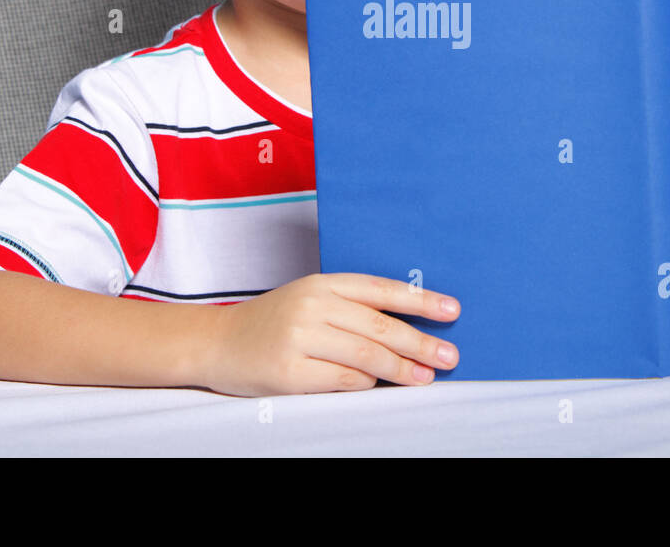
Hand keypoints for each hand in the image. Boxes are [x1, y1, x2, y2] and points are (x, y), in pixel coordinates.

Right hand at [196, 272, 460, 396]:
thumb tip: (410, 330)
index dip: (420, 301)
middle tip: (450, 356)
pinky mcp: (289, 371)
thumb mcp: (310, 301)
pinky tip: (380, 386)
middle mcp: (311, 306)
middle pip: (379, 326)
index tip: (452, 310)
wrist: (217, 343)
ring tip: (426, 377)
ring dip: (402, 369)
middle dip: (420, 343)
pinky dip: (366, 384)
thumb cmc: (273, 323)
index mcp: (321, 284)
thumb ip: (351, 309)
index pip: (381, 289)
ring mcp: (299, 338)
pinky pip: (342, 380)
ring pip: (366, 355)